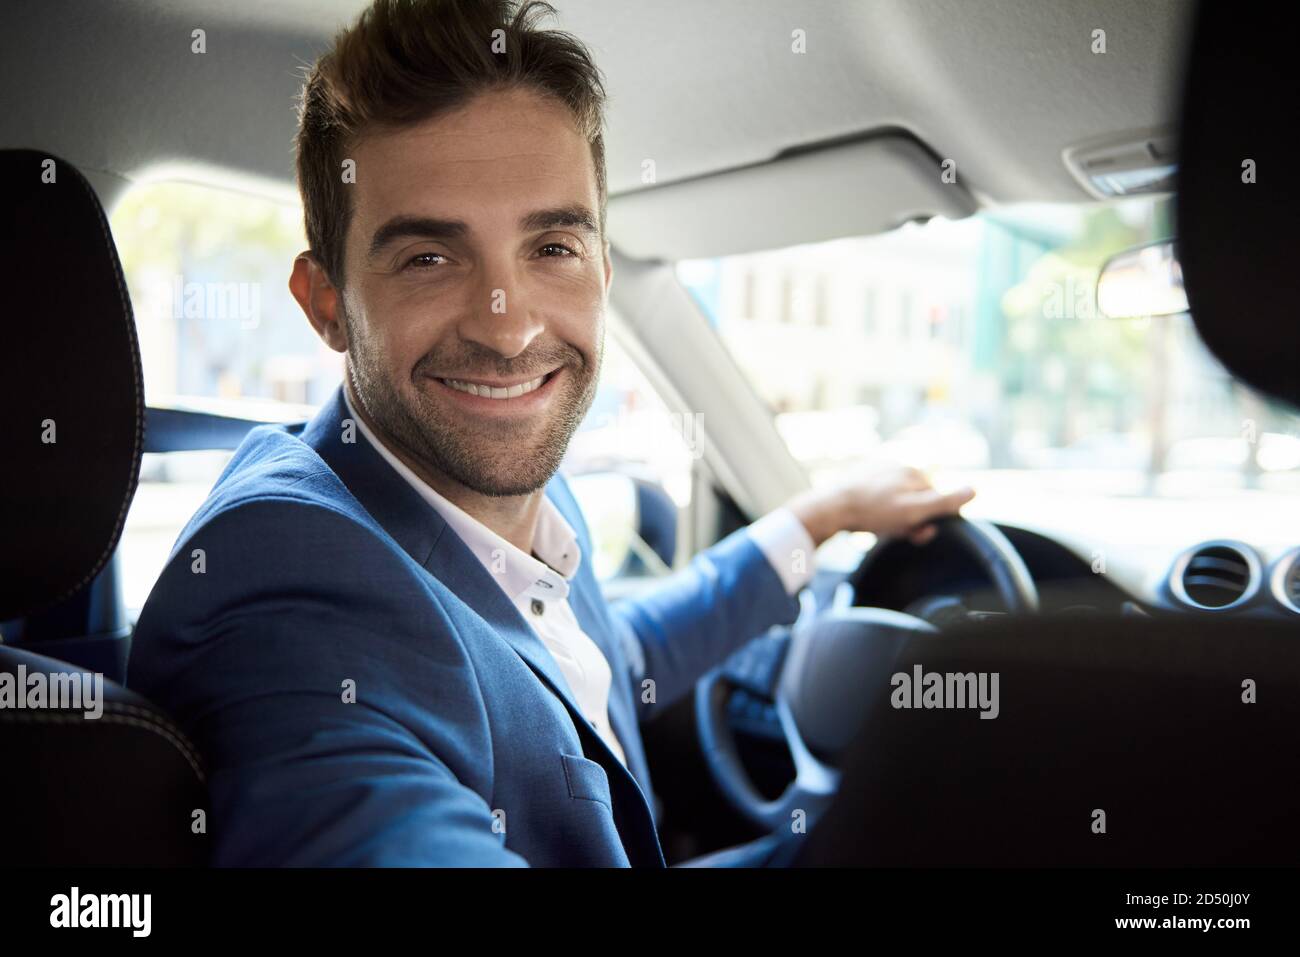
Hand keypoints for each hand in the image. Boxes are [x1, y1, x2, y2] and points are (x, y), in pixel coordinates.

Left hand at [786, 463, 975, 547]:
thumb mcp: (915, 510)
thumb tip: (974, 490)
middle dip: (911, 521)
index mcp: (912, 471)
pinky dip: (878, 514)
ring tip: (879, 526)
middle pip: (916, 501)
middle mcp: (896, 466)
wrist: (831, 509)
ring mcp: (878, 472)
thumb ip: (945, 502)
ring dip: (894, 520)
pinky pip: (880, 502)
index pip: (936, 501)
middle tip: (895, 532)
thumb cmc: (873, 511)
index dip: (929, 520)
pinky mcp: (861, 481)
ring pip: (898, 503)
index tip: (916, 532)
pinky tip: (868, 521)